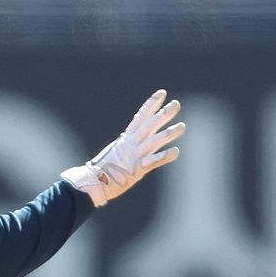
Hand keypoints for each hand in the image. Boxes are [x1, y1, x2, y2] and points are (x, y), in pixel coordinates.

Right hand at [60, 89, 184, 206]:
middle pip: (150, 125)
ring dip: (168, 133)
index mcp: (126, 138)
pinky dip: (164, 156)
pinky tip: (176, 151)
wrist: (93, 183)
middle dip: (163, 114)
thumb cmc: (104, 170)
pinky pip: (153, 162)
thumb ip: (127, 145)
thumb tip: (132, 138)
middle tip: (177, 104)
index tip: (162, 93)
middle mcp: (131, 144)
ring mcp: (134, 156)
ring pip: (154, 141)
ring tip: (182, 126)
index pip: (141, 116)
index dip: (151, 104)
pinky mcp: (137, 169)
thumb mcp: (116, 151)